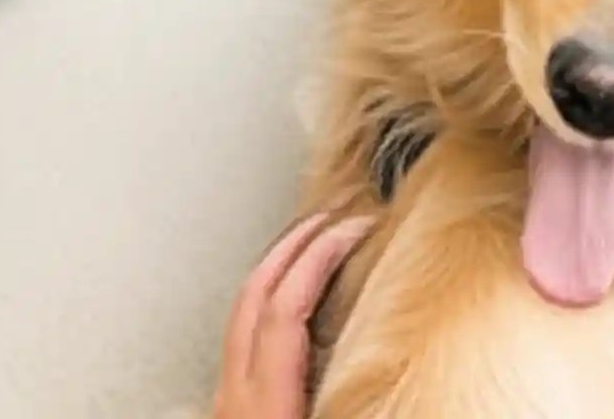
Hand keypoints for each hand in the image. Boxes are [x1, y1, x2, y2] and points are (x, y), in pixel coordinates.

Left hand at [213, 196, 374, 418]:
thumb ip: (352, 396)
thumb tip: (387, 360)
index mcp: (264, 403)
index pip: (286, 306)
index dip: (320, 256)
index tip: (355, 227)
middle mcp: (235, 396)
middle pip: (254, 295)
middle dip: (293, 243)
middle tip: (330, 215)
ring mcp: (226, 402)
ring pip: (242, 313)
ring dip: (277, 268)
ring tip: (311, 247)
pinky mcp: (229, 412)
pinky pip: (241, 337)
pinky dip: (267, 302)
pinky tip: (291, 307)